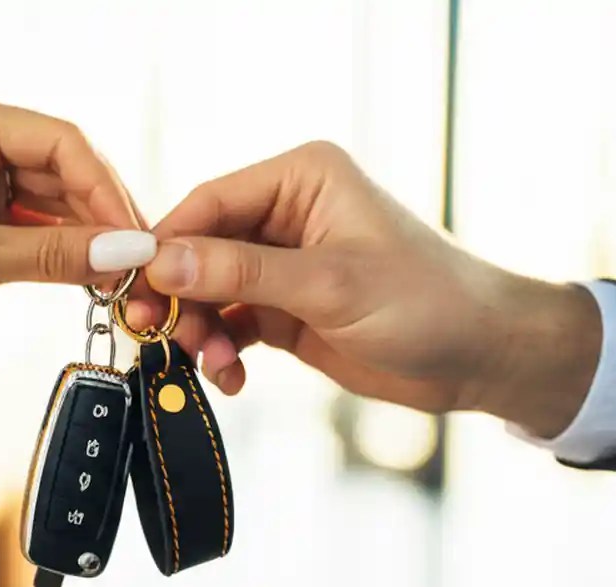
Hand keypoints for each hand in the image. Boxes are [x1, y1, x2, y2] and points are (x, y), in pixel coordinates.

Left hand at [0, 88, 155, 346]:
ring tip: (114, 283)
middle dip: (99, 219)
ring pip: (49, 200)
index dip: (108, 192)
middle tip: (136, 270)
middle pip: (61, 169)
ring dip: (80, 239)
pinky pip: (26, 223)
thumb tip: (128, 255)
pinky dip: (52, 251)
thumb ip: (53, 255)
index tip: (137, 243)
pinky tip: (81, 279)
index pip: (63, 142)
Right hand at [131, 142, 600, 437]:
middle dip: (177, 296)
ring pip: (207, 291)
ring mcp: (283, 264)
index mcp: (301, 180)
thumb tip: (163, 261)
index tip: (133, 288)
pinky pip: (229, 324)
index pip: (209, 203)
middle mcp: (286, 214)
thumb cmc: (429, 302)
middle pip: (198, 249)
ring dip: (197, 330)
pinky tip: (230, 377)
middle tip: (157, 337)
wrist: (482, 357)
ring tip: (210, 365)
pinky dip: (220, 351)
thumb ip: (244, 271)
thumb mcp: (332, 285)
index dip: (164, 245)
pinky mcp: (285, 308)